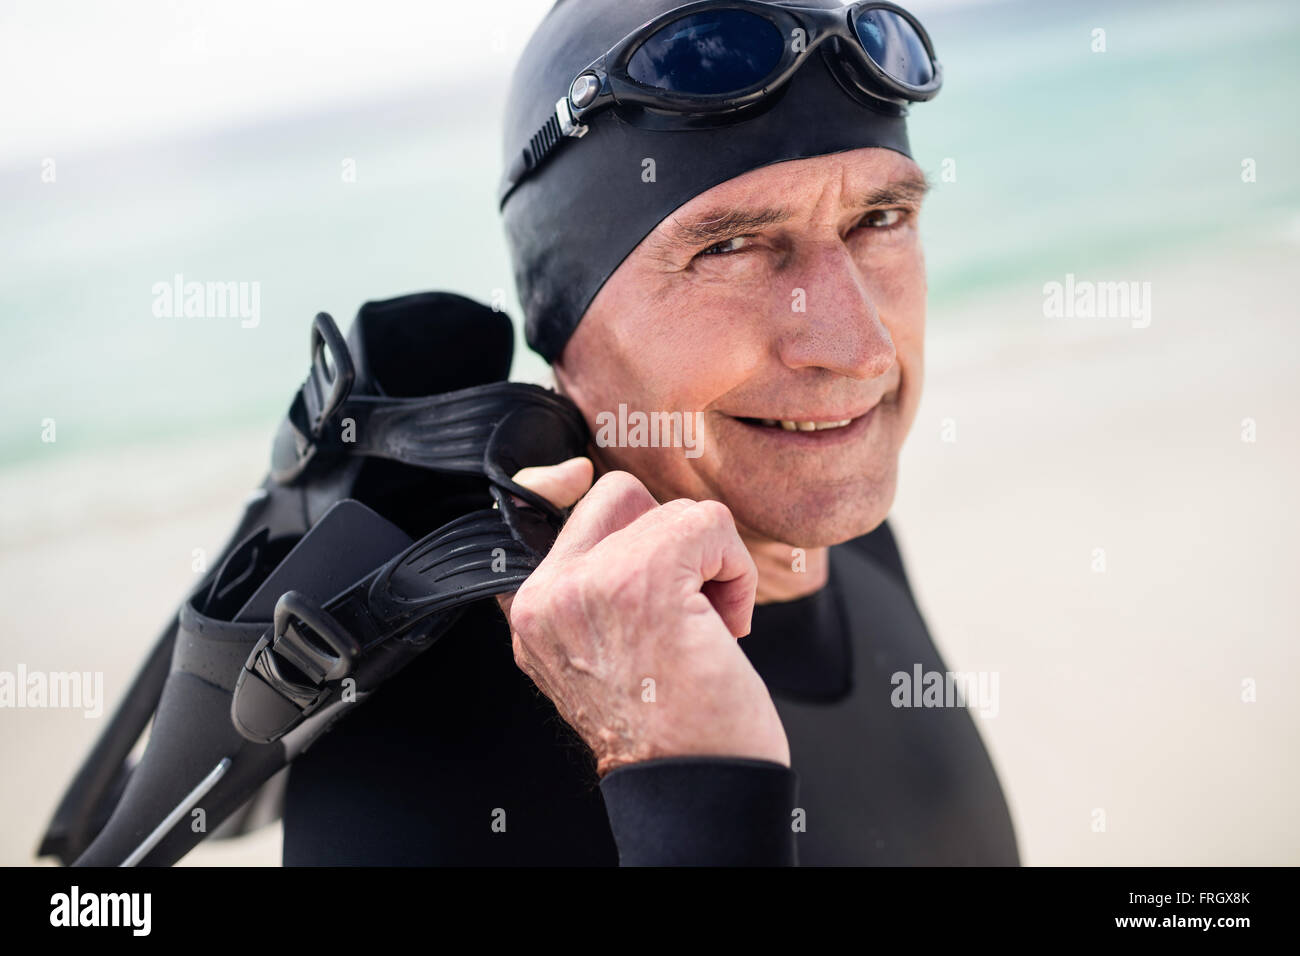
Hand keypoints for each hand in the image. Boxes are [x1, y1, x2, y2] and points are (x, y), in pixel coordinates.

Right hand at [498, 458, 788, 775]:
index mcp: (533, 611)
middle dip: (667, 539)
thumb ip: (592, 580)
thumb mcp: (603, 650)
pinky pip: (707, 524)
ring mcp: (589, 585)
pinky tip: (724, 626)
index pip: (541, 500)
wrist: (694, 787)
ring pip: (669, 511)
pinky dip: (734, 571)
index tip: (588, 489)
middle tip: (682, 606)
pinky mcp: (642, 580)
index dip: (572, 484)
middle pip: (614, 493)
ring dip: (709, 565)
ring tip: (703, 629)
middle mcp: (547, 596)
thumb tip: (581, 485)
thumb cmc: (668, 728)